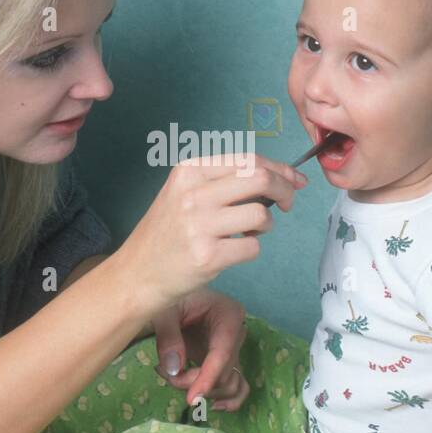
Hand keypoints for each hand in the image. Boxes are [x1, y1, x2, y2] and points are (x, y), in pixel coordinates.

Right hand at [120, 151, 307, 314]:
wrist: (136, 273)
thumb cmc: (166, 234)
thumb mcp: (184, 194)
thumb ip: (223, 182)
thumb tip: (278, 177)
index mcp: (190, 171)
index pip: (248, 159)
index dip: (280, 169)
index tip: (295, 180)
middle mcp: (193, 193)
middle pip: (260, 178)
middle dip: (285, 190)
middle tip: (286, 204)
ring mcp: (199, 225)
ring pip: (260, 214)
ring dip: (265, 225)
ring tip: (247, 232)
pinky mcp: (207, 256)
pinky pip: (252, 247)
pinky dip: (250, 249)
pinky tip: (232, 251)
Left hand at [151, 290, 249, 410]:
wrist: (174, 295)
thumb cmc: (171, 298)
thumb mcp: (165, 311)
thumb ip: (168, 337)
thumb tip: (175, 370)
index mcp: (228, 315)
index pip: (223, 354)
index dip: (208, 378)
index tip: (192, 399)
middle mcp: (237, 334)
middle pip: (224, 373)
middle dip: (192, 381)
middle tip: (162, 370)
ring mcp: (233, 349)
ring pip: (228, 384)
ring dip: (200, 389)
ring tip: (170, 375)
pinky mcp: (226, 361)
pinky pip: (238, 386)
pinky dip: (229, 400)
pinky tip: (212, 406)